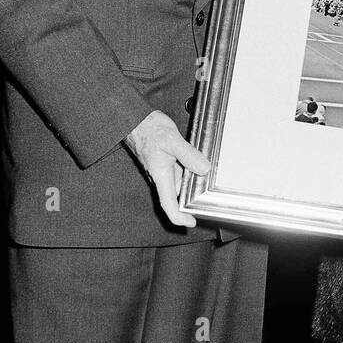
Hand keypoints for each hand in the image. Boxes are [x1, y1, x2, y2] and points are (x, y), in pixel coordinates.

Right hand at [124, 110, 208, 228]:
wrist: (134, 119)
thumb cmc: (148, 128)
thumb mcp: (171, 139)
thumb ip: (188, 154)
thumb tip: (203, 169)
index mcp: (160, 174)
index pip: (168, 203)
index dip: (178, 217)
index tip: (190, 222)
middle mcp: (159, 176)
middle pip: (176, 196)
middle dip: (190, 200)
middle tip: (208, 200)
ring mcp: (160, 170)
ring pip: (178, 184)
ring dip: (190, 184)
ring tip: (207, 178)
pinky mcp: (162, 163)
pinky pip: (177, 173)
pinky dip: (188, 172)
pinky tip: (197, 164)